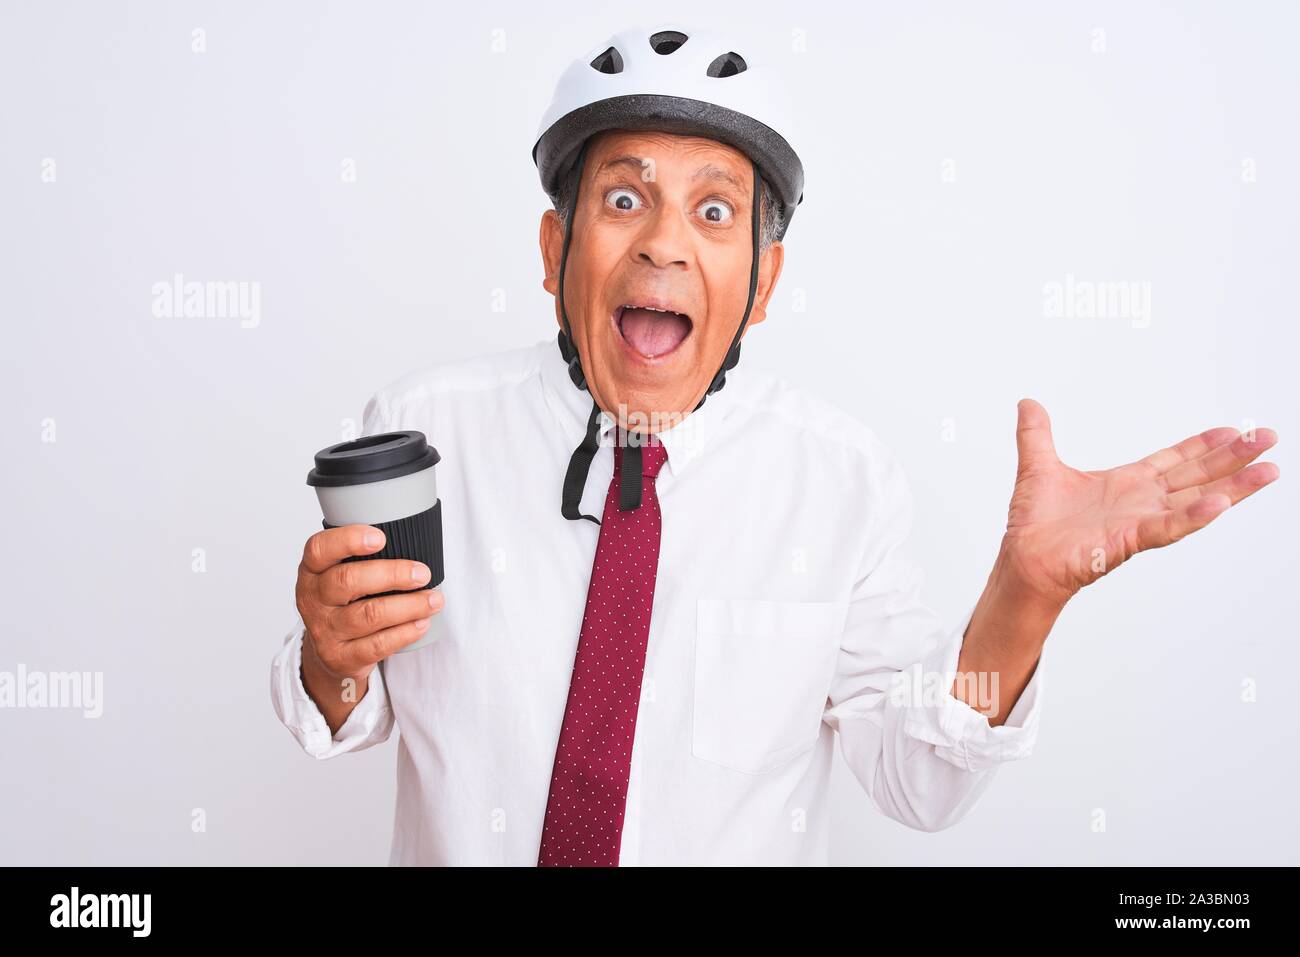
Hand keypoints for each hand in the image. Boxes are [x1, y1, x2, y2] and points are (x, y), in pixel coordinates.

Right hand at [295, 524, 443, 684]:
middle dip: (392, 574)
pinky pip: (378, 644)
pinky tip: (422, 623)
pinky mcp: (341, 657)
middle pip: (348, 581)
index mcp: (311, 571)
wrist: (329, 654)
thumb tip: (415, 540)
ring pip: (368, 615)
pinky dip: (405, 632)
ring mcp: (325, 631)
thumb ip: (363, 558)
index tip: (380, 537)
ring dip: (408, 605)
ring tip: (434, 600)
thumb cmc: (344, 603)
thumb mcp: (339, 575)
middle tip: (422, 573)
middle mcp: (312, 599)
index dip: (348, 540)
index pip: (319, 549)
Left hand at [997, 399, 1279, 607]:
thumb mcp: (1037, 467)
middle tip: (1268, 437)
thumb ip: (1036, 435)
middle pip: (1196, 475)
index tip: (1233, 429)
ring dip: (1233, 486)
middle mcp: (1140, 502)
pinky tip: (1220, 502)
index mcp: (1126, 484)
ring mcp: (1139, 522)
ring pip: (1195, 501)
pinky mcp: (1129, 541)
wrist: (1022, 560)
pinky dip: (1194, 515)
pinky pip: (1167, 527)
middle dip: (1233, 458)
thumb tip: (1028, 403)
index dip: (1203, 445)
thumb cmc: (1033, 525)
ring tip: (1268, 470)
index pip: (1174, 460)